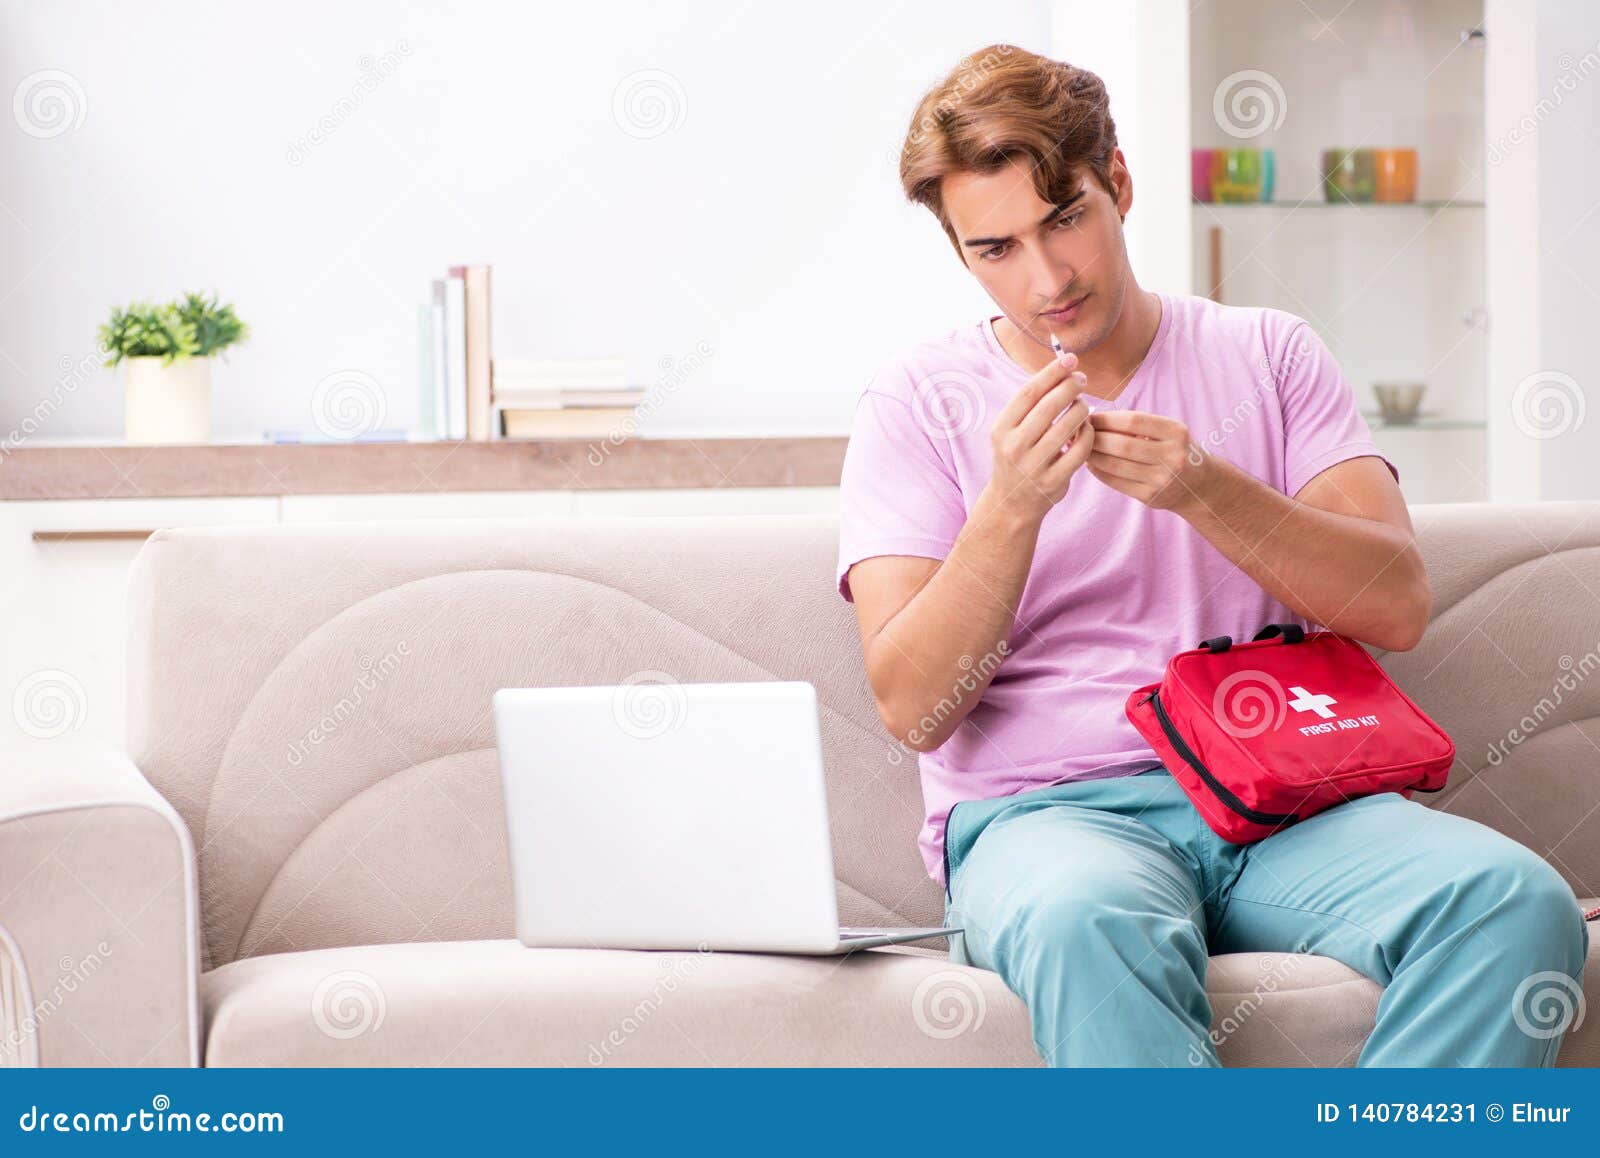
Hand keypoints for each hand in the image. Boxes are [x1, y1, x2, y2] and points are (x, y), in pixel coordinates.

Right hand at [983, 350, 1094, 522]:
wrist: (1012, 501)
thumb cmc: (1018, 454)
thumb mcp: (1012, 430)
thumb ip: (1032, 403)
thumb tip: (1064, 367)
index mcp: (1001, 429)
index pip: (1029, 393)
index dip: (1052, 372)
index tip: (1069, 359)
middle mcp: (1014, 446)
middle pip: (1049, 406)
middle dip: (1070, 386)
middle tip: (1081, 379)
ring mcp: (1034, 465)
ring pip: (1068, 426)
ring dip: (1081, 409)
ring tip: (1082, 405)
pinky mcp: (1053, 480)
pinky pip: (1080, 449)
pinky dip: (1088, 434)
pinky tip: (1087, 428)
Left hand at [1085, 410, 1211, 511]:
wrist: (1199, 485)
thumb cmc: (1174, 450)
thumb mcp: (1167, 432)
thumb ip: (1137, 425)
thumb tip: (1093, 419)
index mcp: (1176, 432)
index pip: (1133, 421)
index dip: (1106, 418)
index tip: (1089, 417)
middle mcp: (1172, 455)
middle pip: (1122, 445)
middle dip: (1095, 438)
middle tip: (1078, 434)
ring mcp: (1162, 479)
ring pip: (1116, 465)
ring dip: (1093, 456)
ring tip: (1081, 449)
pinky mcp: (1151, 497)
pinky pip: (1117, 483)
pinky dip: (1099, 472)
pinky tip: (1091, 465)